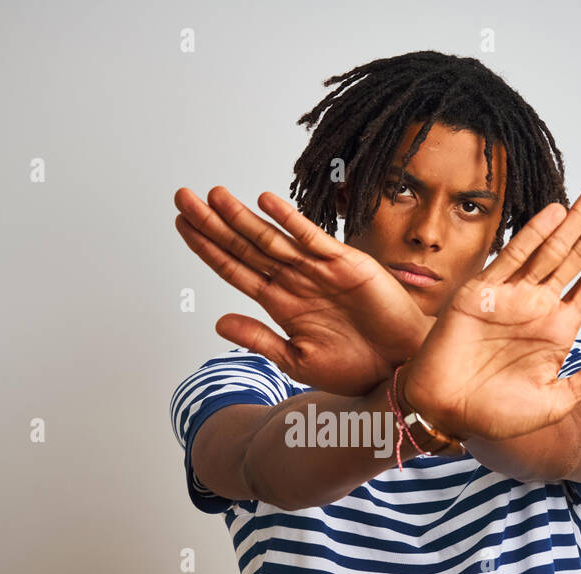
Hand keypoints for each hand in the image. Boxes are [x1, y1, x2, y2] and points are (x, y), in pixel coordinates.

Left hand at [174, 186, 429, 395]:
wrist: (400, 369)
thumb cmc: (355, 368)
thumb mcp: (298, 361)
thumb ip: (259, 340)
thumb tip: (218, 323)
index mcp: (280, 304)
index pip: (235, 269)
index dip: (207, 248)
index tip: (181, 225)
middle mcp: (294, 281)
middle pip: (245, 246)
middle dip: (212, 222)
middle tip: (182, 197)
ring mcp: (319, 270)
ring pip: (272, 238)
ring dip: (243, 217)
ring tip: (214, 196)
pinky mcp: (347, 264)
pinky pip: (313, 239)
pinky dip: (291, 221)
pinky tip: (267, 203)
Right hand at [402, 180, 580, 441]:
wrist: (444, 414)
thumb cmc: (494, 414)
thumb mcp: (555, 401)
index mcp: (558, 328)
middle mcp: (538, 305)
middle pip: (579, 254)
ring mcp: (511, 296)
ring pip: (551, 248)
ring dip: (576, 219)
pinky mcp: (481, 293)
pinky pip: (512, 258)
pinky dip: (533, 235)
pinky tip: (556, 213)